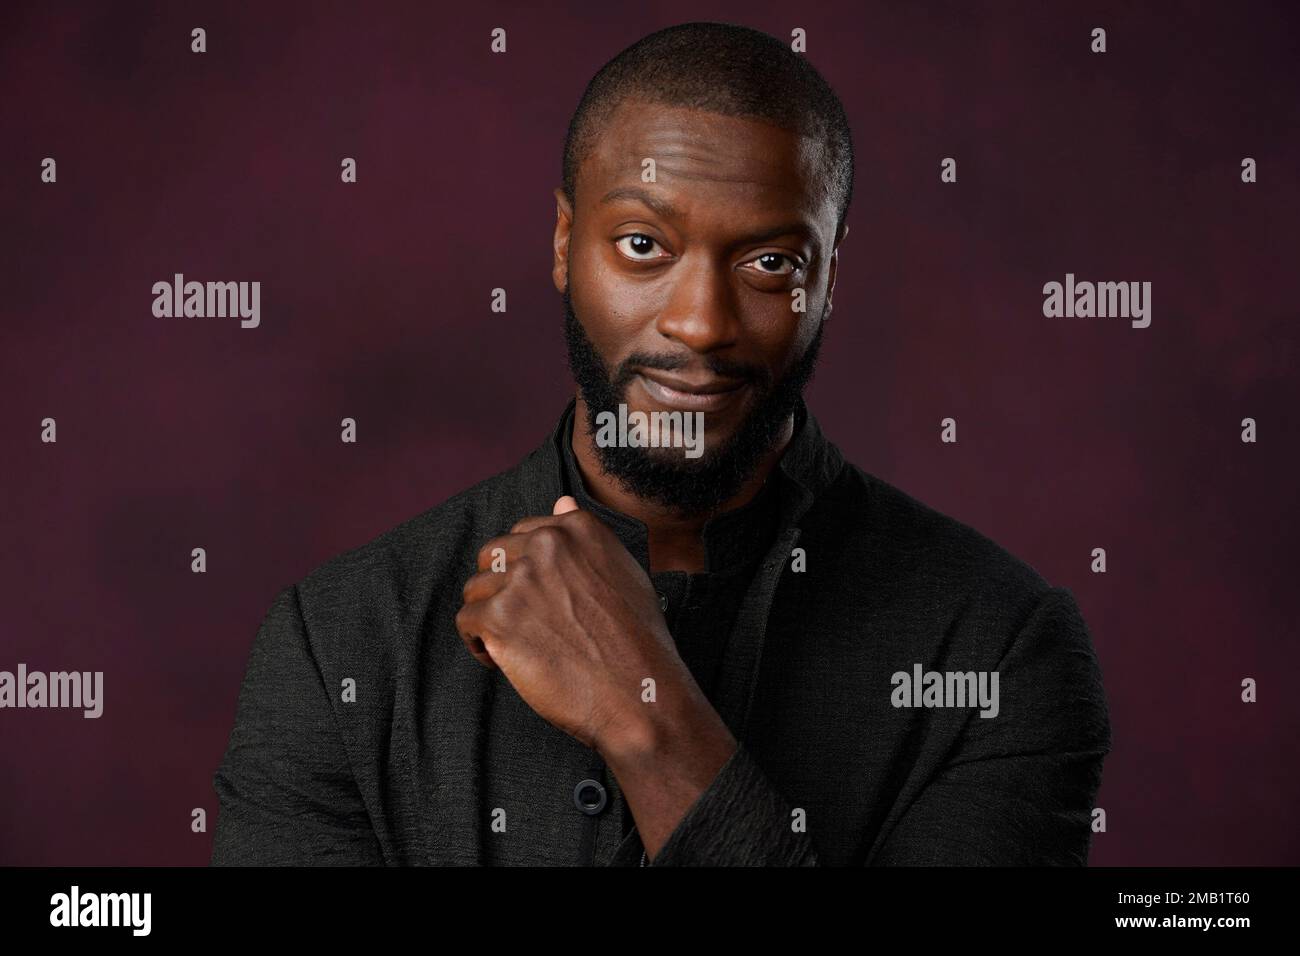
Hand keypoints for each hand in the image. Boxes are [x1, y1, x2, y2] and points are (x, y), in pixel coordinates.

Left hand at [455, 495, 684, 754]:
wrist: (639, 693)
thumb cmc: (637, 640)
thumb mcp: (624, 572)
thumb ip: (586, 538)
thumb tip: (560, 499)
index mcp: (578, 528)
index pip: (524, 533)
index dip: (527, 571)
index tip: (541, 600)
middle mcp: (548, 545)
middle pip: (493, 556)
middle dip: (501, 590)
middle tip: (526, 626)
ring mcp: (522, 580)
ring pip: (476, 588)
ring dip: (489, 617)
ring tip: (517, 647)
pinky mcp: (499, 618)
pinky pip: (466, 620)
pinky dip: (479, 644)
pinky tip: (504, 660)